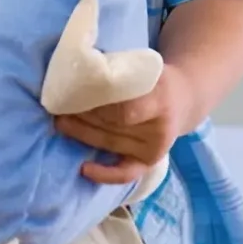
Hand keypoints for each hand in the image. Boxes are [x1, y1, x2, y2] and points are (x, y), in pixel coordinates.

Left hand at [58, 63, 195, 183]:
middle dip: (81, 114)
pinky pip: (125, 173)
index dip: (97, 103)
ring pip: (108, 143)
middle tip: (59, 104)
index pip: (123, 109)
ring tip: (60, 121)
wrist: (183, 99)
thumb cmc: (154, 81)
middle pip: (111, 125)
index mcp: (161, 99)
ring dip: (80, 133)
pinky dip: (105, 174)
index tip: (76, 92)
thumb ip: (116, 72)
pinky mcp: (147, 162)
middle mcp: (159, 129)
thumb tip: (77, 71)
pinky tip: (84, 169)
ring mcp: (154, 149)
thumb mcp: (142, 69)